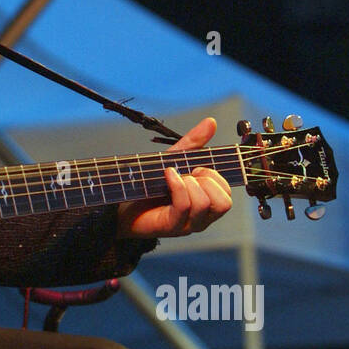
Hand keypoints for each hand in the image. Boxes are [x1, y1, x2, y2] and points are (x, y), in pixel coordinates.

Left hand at [117, 117, 231, 239]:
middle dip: (207, 181)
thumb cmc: (149, 183)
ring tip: (174, 177)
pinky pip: (184, 206)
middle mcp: (202, 217)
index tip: (196, 167)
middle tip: (187, 174)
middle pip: (224, 203)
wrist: (121, 203)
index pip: (227, 193)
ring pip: (204, 204)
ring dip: (189, 184)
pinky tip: (167, 176)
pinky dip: (177, 186)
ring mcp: (187, 224)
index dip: (215, 176)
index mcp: (207, 202)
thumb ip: (194, 142)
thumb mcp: (174, 159)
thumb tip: (211, 121)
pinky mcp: (172, 226)